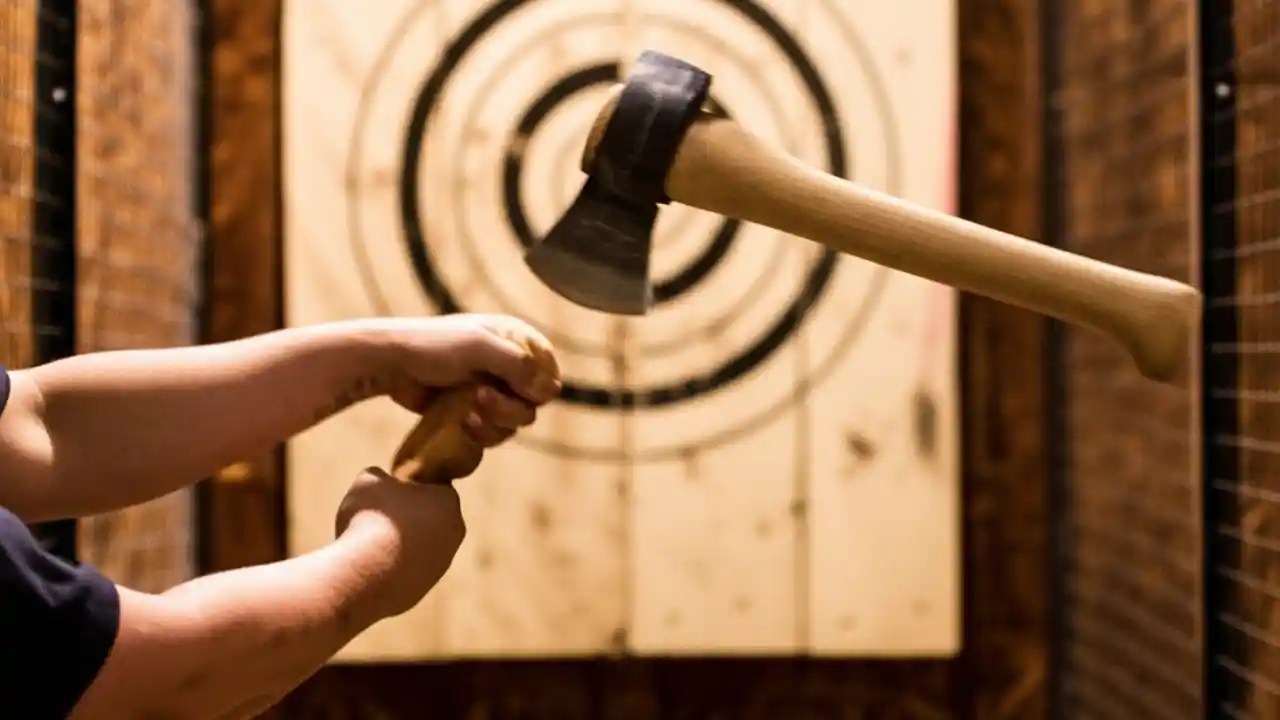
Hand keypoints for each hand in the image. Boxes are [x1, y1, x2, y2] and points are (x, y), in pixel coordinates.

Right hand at [334, 466, 465, 616]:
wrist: (362, 576)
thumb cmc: (370, 519)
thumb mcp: (368, 480)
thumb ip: (380, 476)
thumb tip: (381, 482)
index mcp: (448, 501)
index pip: (433, 488)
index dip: (409, 488)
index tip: (388, 493)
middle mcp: (453, 534)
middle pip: (428, 519)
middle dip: (405, 518)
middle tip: (376, 518)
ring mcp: (439, 566)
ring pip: (416, 548)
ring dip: (395, 545)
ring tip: (367, 544)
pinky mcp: (420, 591)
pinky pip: (402, 573)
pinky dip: (386, 569)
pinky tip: (367, 567)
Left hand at [366, 313, 561, 447]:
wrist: (389, 363)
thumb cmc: (432, 345)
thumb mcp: (478, 347)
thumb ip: (518, 365)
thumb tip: (551, 390)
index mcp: (513, 339)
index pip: (548, 368)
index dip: (540, 385)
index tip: (524, 392)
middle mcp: (507, 364)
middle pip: (534, 401)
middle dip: (510, 407)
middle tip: (482, 398)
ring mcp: (491, 389)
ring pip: (515, 421)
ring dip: (496, 421)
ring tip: (469, 415)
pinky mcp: (473, 411)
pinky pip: (493, 431)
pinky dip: (483, 432)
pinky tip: (464, 424)